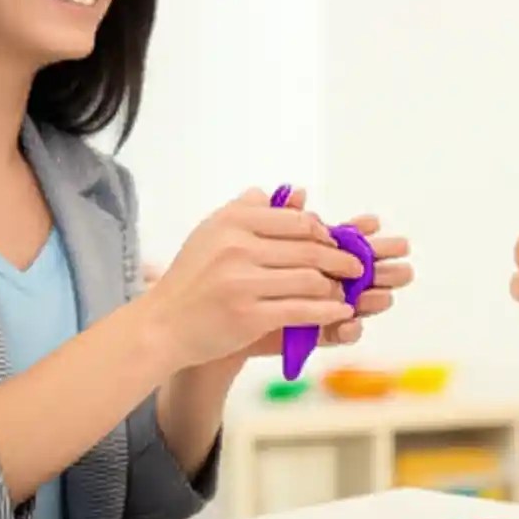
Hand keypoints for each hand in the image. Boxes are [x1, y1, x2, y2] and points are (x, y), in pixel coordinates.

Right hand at [136, 188, 361, 371]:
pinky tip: (340, 313)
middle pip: (308, 249)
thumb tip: (294, 193)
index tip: (337, 243)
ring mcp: (242, 281)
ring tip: (345, 292)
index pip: (297, 221)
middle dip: (340, 260)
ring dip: (336, 287)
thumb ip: (250, 210)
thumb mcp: (211, 232)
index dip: (325, 233)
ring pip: (310, 280)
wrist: (161, 325)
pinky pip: (302, 310)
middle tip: (357, 268)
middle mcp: (237, 246)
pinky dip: (327, 312)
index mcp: (233, 221)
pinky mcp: (249, 315)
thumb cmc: (191, 278)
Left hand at [229, 213, 414, 356]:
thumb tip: (297, 191)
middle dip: (384, 266)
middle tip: (403, 261)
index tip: (375, 223)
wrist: (211, 319)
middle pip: (363, 271)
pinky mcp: (312, 335)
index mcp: (314, 255)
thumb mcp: (252, 242)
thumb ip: (279, 220)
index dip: (362, 232)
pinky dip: (348, 329)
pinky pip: (338, 334)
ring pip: (358, 302)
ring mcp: (321, 308)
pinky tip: (352, 323)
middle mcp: (324, 281)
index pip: (345, 240)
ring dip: (374, 298)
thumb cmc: (232, 278)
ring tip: (384, 295)